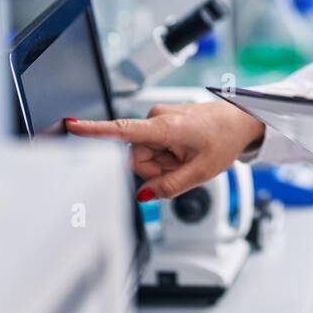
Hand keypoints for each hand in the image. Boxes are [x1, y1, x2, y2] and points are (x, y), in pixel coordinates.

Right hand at [65, 101, 264, 199]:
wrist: (241, 119)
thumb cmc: (225, 139)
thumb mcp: (202, 171)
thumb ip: (171, 186)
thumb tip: (144, 194)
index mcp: (165, 127)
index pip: (122, 130)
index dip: (94, 131)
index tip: (71, 126)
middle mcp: (157, 118)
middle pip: (137, 159)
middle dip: (157, 170)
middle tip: (184, 167)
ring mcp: (158, 119)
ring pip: (145, 156)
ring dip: (164, 164)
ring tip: (187, 157)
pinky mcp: (161, 122)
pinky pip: (153, 148)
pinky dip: (167, 157)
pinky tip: (185, 153)